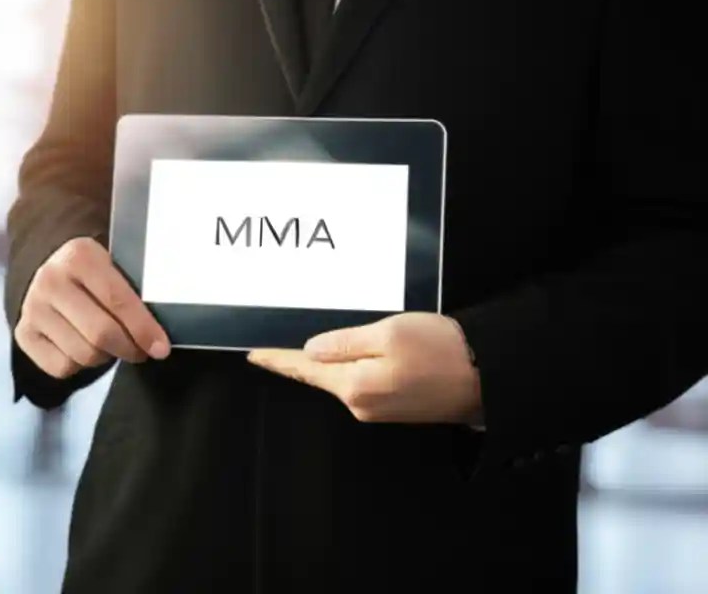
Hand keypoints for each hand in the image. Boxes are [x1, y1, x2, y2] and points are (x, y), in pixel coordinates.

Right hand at [15, 237, 170, 379]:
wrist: (52, 274)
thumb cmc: (95, 276)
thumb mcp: (115, 268)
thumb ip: (134, 292)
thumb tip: (159, 334)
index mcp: (79, 256)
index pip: (118, 301)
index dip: (143, 328)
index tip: (161, 347)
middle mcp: (50, 280)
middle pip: (100, 334)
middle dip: (129, 348)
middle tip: (140, 350)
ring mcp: (32, 308)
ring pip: (83, 355)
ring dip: (106, 357)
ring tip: (111, 345)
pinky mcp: (23, 334)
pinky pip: (62, 367)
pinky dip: (80, 366)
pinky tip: (84, 347)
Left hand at [248, 312, 482, 425]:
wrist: (489, 378)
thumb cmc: (441, 350)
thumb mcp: (388, 333)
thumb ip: (345, 343)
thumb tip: (311, 350)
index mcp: (353, 386)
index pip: (304, 369)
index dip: (278, 360)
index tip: (253, 354)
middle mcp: (360, 404)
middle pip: (320, 375)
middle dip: (301, 359)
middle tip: (277, 340)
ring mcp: (378, 409)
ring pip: (342, 379)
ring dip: (329, 361)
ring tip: (311, 342)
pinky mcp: (395, 407)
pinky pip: (362, 383)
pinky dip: (352, 367)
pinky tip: (352, 353)